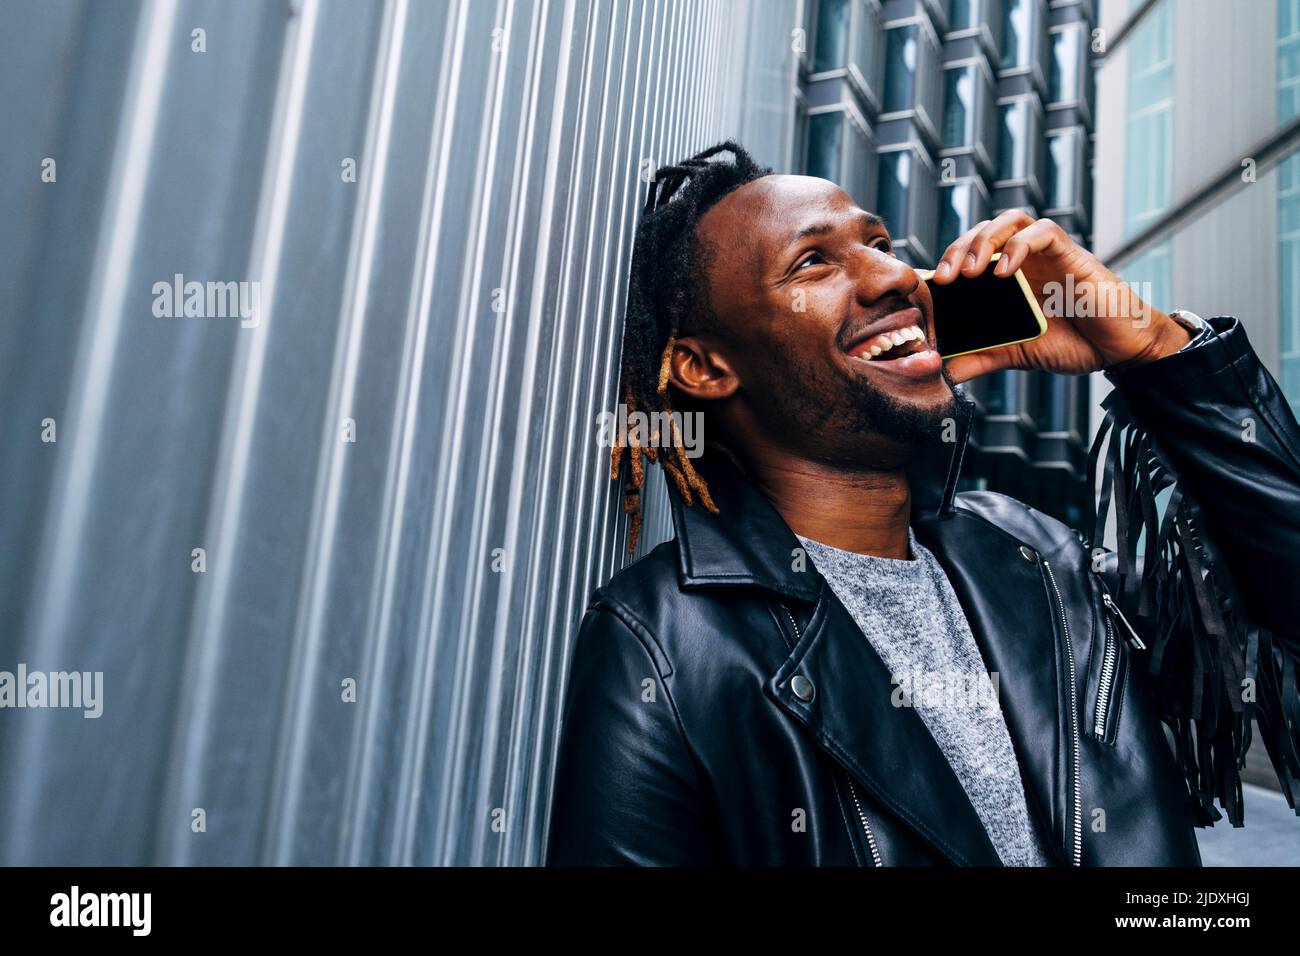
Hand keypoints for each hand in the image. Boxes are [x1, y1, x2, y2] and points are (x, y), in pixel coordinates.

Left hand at [930, 211, 1191, 383]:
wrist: (1119, 350)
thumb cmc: (1075, 344)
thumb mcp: (1017, 354)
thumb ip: (983, 358)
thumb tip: (946, 371)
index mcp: (1009, 277)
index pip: (970, 252)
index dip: (947, 261)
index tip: (930, 288)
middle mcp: (1025, 259)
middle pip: (984, 231)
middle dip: (958, 249)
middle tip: (945, 280)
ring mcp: (1047, 253)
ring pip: (1010, 220)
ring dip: (984, 240)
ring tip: (968, 272)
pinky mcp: (1071, 254)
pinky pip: (1043, 232)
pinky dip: (1019, 246)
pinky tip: (1003, 272)